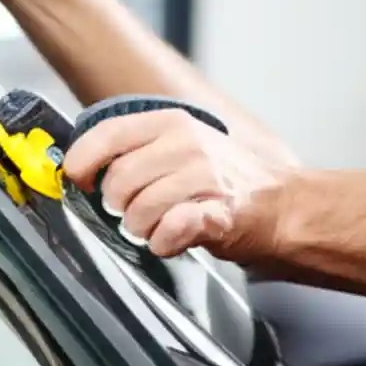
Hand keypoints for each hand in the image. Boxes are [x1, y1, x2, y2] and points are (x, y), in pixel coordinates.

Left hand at [62, 110, 292, 260]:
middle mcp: (187, 144)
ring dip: (140, 228)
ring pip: (139, 209)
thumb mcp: (178, 146)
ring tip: (157, 227)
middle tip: (134, 213)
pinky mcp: (219, 212)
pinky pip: (170, 229)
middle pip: (119, 180)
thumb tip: (81, 166)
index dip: (83, 161)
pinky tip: (171, 240)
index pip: (108, 134)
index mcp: (171, 123)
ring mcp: (206, 177)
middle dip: (118, 206)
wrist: (284, 206)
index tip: (81, 180)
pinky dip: (163, 242)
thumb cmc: (223, 180)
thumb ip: (135, 150)